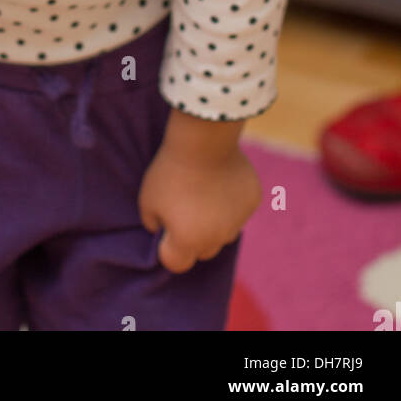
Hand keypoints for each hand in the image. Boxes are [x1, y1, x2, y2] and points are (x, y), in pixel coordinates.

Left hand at [138, 141, 261, 272]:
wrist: (203, 138)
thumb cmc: (170, 170)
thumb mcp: (147, 199)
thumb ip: (153, 222)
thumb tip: (162, 230)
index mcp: (189, 241)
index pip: (176, 262)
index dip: (166, 246)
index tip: (163, 228)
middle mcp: (217, 238)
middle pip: (203, 250)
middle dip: (192, 237)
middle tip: (183, 208)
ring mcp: (239, 220)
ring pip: (225, 231)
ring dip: (215, 221)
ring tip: (203, 192)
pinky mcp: (252, 201)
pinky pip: (239, 209)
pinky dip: (231, 200)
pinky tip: (221, 179)